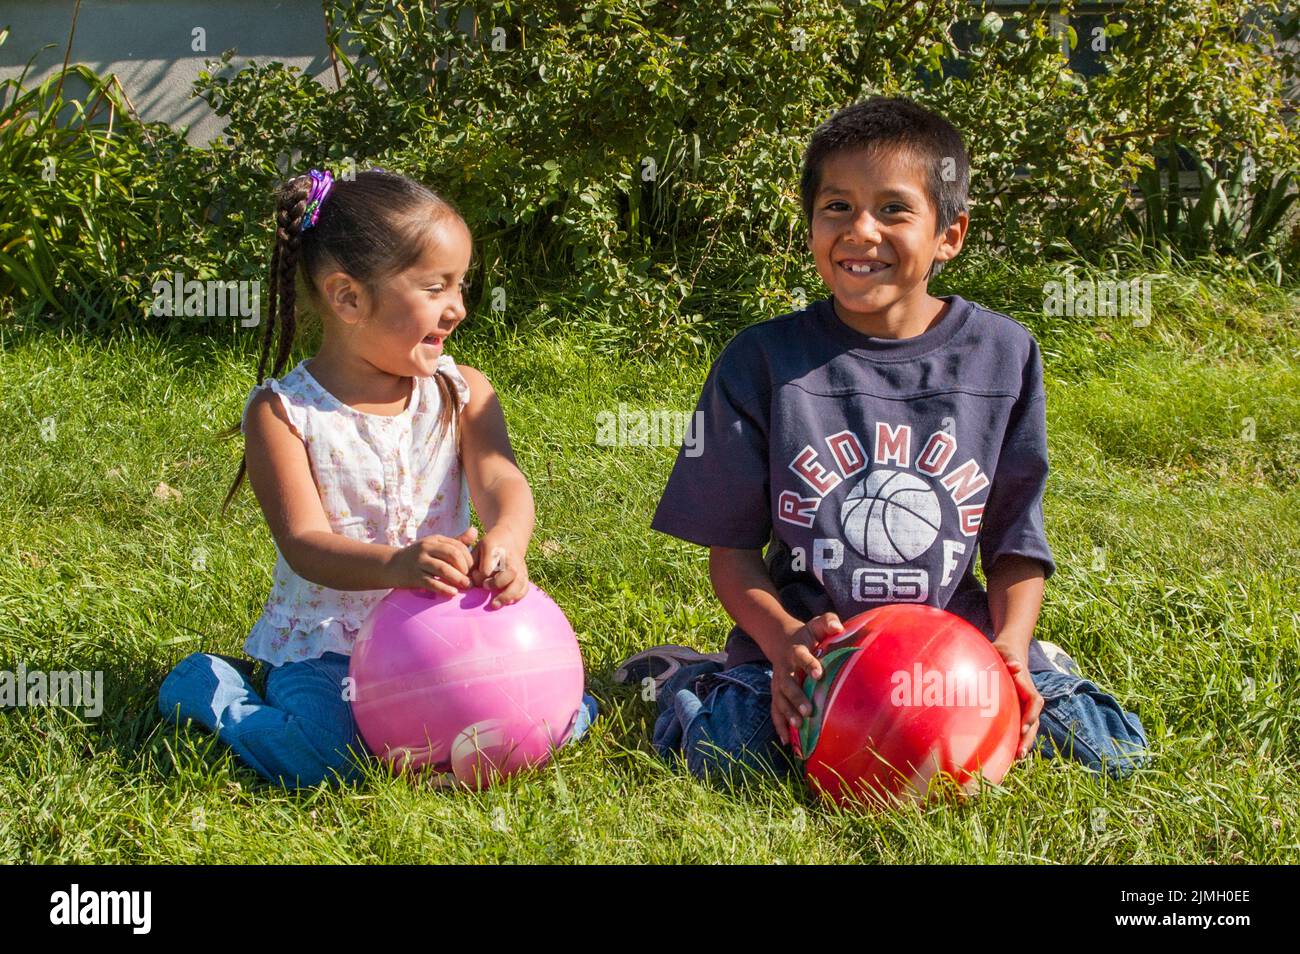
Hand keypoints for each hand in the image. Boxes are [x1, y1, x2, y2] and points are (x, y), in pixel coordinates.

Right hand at [387, 527, 478, 595]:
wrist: (391, 566)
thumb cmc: (419, 557)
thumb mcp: (436, 545)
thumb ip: (456, 541)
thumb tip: (475, 531)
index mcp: (435, 540)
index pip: (458, 546)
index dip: (469, 559)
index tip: (474, 570)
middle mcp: (427, 548)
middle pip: (452, 555)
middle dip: (465, 568)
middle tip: (471, 579)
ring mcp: (419, 562)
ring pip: (442, 569)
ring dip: (457, 578)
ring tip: (466, 587)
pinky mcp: (413, 576)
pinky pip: (431, 583)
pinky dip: (444, 588)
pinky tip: (453, 593)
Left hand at [469, 527, 529, 607]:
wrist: (510, 537)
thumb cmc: (489, 546)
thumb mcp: (477, 549)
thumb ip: (472, 564)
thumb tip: (468, 583)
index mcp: (495, 548)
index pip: (488, 568)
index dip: (479, 576)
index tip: (474, 575)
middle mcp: (510, 557)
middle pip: (509, 572)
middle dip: (497, 583)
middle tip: (485, 587)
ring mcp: (520, 565)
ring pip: (519, 582)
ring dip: (508, 595)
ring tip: (495, 604)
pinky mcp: (525, 573)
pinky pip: (525, 586)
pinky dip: (518, 596)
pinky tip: (508, 602)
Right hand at [770, 612, 842, 741]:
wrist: (782, 641)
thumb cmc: (807, 636)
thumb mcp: (816, 625)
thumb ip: (828, 622)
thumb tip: (839, 627)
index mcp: (796, 651)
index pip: (801, 657)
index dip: (809, 664)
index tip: (819, 673)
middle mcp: (785, 669)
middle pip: (787, 683)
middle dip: (796, 697)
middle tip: (808, 710)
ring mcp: (778, 683)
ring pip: (780, 699)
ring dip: (788, 713)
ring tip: (798, 726)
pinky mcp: (776, 694)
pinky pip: (775, 711)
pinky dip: (779, 726)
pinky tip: (786, 741)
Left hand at [993, 640, 1042, 758]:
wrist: (1009, 653)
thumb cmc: (1003, 652)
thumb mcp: (1003, 652)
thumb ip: (1008, 658)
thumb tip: (1015, 665)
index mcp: (1026, 685)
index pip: (1034, 702)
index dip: (1031, 715)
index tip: (1024, 728)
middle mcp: (1029, 698)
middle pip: (1034, 720)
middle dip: (1028, 737)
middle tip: (1020, 753)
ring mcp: (1024, 705)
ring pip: (1029, 726)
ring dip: (1024, 742)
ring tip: (1016, 758)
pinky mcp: (1018, 709)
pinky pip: (1020, 726)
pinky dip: (1017, 738)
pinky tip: (1007, 753)